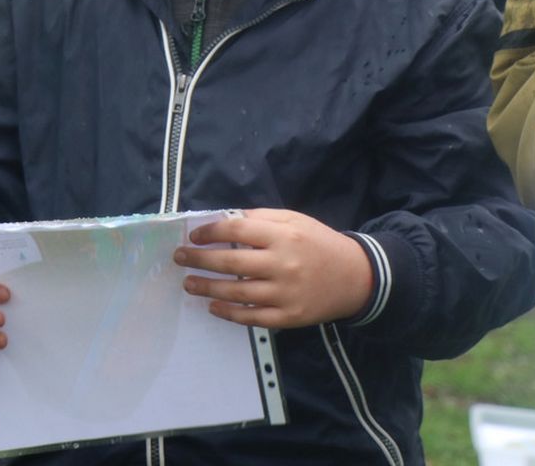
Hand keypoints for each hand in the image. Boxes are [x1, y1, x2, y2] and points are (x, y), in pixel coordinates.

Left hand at [174, 209, 372, 328]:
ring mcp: (285, 293)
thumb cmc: (319, 243)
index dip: (211, 232)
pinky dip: (229, 314)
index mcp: (283, 235)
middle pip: (230, 262)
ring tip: (189, 284)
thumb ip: (262, 218)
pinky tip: (213, 308)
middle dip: (199, 260)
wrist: (355, 277)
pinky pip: (252, 317)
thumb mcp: (295, 220)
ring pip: (236, 292)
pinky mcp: (288, 317)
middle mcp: (282, 264)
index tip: (194, 236)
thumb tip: (226, 220)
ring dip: (207, 288)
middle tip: (179, 259)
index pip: (237, 229)